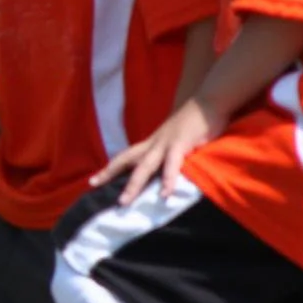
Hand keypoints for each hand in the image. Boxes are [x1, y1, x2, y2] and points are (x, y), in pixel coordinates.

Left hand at [93, 97, 223, 204]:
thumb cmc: (194, 123)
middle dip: (110, 173)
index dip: (110, 168)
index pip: (126, 156)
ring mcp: (166, 143)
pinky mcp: (181, 143)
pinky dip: (168, 180)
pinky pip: (172, 164)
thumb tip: (163, 172)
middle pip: (127, 160)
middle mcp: (154, 143)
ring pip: (145, 166)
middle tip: (94, 185)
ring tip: (124, 201)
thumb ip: (168, 154)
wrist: (209, 101)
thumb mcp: (176, 139)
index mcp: (152, 143)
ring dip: (133, 185)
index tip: (93, 180)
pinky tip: (164, 194)